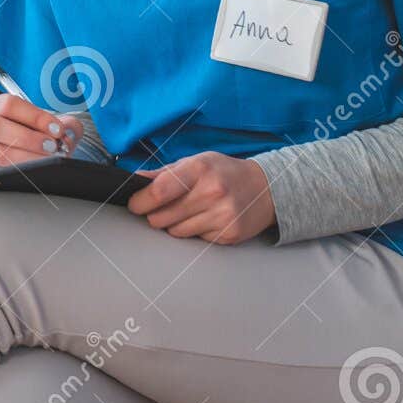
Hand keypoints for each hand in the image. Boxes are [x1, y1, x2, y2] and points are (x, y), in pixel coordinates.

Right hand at [0, 93, 82, 166]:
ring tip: (46, 159)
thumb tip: (69, 128)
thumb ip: (64, 122)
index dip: (35, 116)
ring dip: (26, 156)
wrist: (30, 155)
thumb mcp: (50, 125)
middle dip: (28, 137)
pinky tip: (36, 169)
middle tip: (51, 145)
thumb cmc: (35, 136)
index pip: (9, 104)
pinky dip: (20, 169)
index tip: (56, 128)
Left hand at [126, 151, 275, 243]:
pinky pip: (195, 240)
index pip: (158, 192)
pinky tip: (206, 218)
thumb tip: (135, 181)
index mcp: (199, 169)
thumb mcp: (195, 162)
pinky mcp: (230, 234)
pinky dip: (195, 231)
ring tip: (189, 210)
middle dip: (155, 214)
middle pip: (162, 217)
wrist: (267, 189)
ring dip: (175, 224)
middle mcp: (212, 192)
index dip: (140, 201)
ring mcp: (223, 215)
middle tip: (164, 207)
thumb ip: (163, 173)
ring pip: (176, 232)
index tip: (135, 204)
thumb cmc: (224, 173)